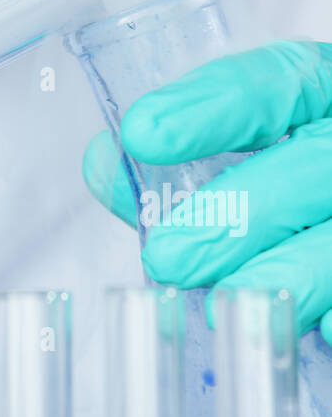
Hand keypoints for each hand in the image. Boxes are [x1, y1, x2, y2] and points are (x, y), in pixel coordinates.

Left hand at [82, 40, 331, 341]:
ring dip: (290, 271)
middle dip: (238, 210)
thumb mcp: (254, 148)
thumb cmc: (292, 178)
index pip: (273, 83)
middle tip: (170, 255)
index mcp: (322, 92)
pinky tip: (322, 333)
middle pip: (314, 164)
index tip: (143, 133)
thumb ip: (179, 163)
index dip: (209, 108)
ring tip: (227, 303)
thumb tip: (106, 165)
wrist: (331, 198)